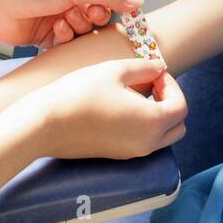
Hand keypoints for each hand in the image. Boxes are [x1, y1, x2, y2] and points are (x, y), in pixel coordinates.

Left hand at [0, 0, 144, 49]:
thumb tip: (136, 1)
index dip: (114, 4)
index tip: (126, 15)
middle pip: (96, 13)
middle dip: (93, 17)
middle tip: (86, 16)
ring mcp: (55, 15)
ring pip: (82, 29)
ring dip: (76, 27)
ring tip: (63, 21)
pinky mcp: (44, 35)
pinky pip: (66, 41)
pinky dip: (64, 38)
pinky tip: (55, 31)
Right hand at [25, 57, 187, 160]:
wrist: (42, 125)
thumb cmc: (78, 94)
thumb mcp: (115, 70)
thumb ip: (144, 68)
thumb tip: (159, 67)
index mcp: (152, 122)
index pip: (181, 105)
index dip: (172, 85)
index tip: (154, 73)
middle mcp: (147, 143)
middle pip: (177, 126)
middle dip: (170, 102)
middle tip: (151, 85)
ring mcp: (131, 153)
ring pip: (161, 137)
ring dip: (158, 115)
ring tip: (136, 94)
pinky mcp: (116, 155)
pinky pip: (143, 142)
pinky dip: (143, 126)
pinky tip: (121, 108)